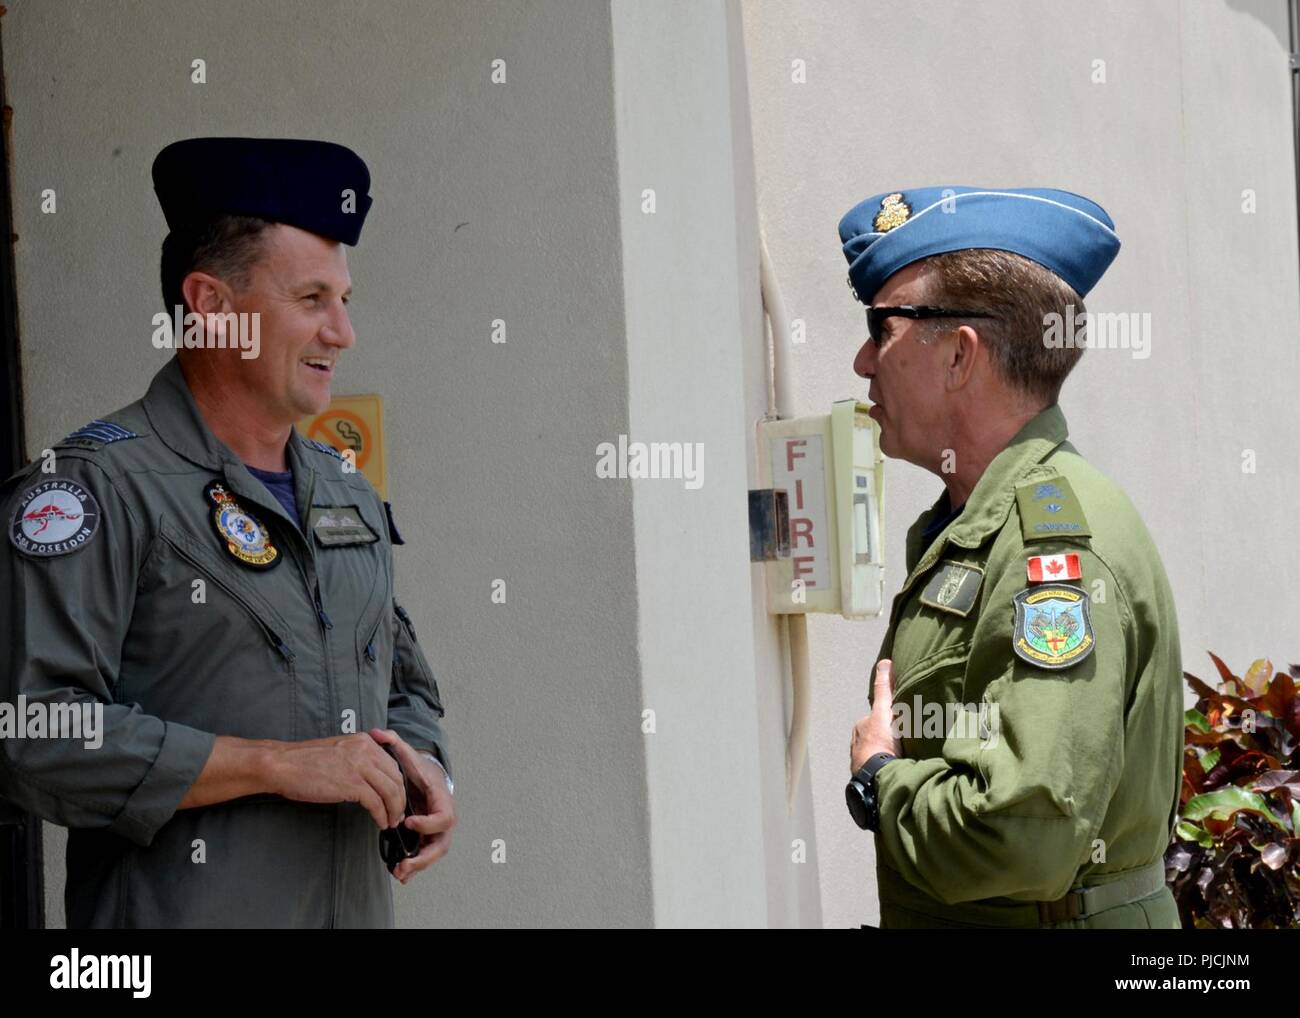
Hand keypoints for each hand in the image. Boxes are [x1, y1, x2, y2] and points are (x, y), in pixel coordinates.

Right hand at [266, 733, 406, 829]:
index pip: (393, 765)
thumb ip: (358, 758)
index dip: (398, 785)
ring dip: (394, 810)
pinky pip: (377, 803)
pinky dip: (381, 816)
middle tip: (398, 814)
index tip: (397, 799)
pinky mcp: (352, 784)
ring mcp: (360, 766)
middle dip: (400, 799)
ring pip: (391, 791)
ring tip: (391, 822)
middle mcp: (367, 750)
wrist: (283, 764)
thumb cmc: (305, 761)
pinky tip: (379, 823)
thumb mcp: (339, 751)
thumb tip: (373, 778)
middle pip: (396, 778)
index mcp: (365, 741)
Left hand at [369, 728, 456, 883]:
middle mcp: (443, 818)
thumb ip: (395, 742)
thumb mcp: (409, 754)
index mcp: (442, 799)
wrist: (428, 778)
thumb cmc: (419, 768)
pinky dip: (414, 867)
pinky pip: (423, 856)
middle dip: (424, 856)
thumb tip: (378, 732)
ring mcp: (436, 830)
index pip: (443, 816)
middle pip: (441, 844)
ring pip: (433, 854)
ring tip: (398, 872)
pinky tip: (399, 874)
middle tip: (404, 863)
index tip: (407, 821)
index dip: (428, 822)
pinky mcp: (427, 838)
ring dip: (418, 865)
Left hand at [850, 658, 903, 773]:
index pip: (877, 718)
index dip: (889, 718)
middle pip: (878, 735)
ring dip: (889, 753)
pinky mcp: (870, 777)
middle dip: (889, 737)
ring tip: (904, 756)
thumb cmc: (879, 743)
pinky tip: (899, 768)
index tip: (900, 723)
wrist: (877, 776)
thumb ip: (884, 689)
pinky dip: (888, 766)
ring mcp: (863, 762)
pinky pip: (881, 767)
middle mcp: (858, 744)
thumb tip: (885, 663)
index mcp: (860, 728)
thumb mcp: (883, 712)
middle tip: (905, 741)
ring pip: (879, 752)